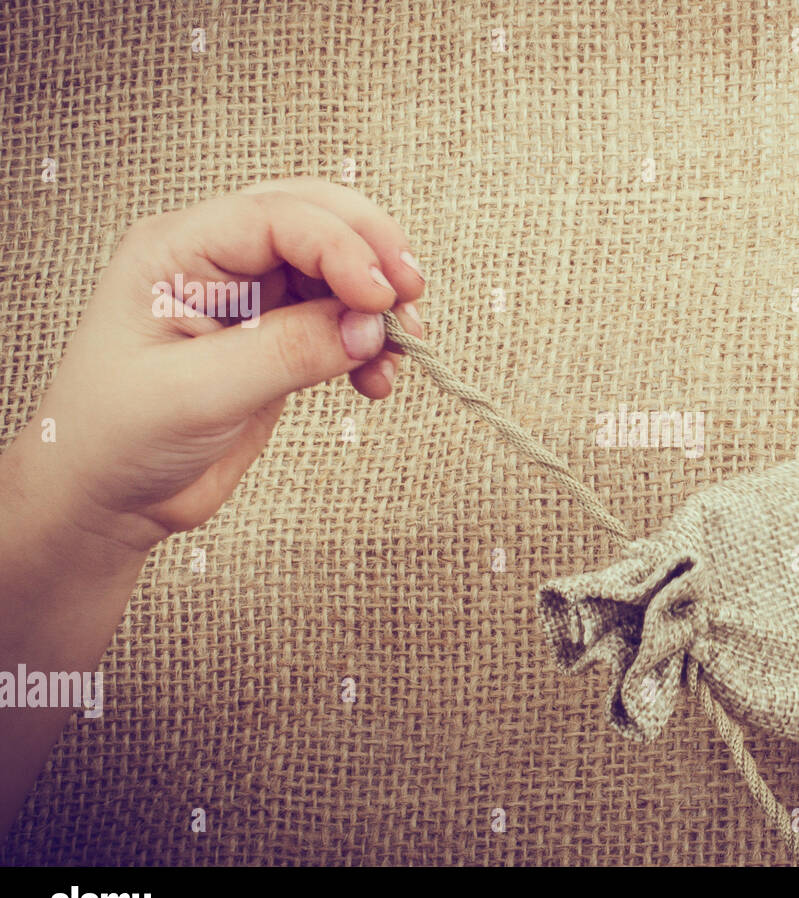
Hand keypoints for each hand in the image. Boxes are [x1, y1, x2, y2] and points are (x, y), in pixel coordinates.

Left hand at [8, 177, 426, 555]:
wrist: (106, 499)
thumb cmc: (119, 438)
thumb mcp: (200, 393)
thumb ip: (288, 352)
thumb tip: (370, 327)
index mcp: (176, 251)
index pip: (275, 217)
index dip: (341, 246)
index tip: (383, 298)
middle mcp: (216, 261)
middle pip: (314, 218)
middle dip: (373, 252)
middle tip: (411, 298)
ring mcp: (250, 298)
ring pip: (337, 269)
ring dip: (379, 304)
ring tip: (401, 348)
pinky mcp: (276, 338)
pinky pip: (341, 320)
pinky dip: (371, 343)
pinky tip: (377, 380)